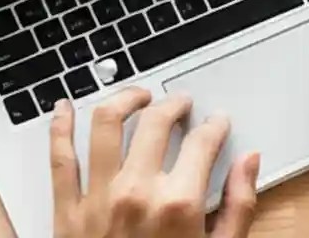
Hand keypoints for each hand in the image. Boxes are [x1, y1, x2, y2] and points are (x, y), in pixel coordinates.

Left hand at [49, 90, 259, 237]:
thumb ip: (239, 206)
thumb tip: (249, 162)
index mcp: (179, 204)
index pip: (203, 142)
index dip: (215, 126)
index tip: (217, 124)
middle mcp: (136, 192)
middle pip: (155, 122)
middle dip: (173, 104)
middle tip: (180, 103)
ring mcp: (97, 199)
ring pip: (104, 124)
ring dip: (122, 100)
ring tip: (136, 96)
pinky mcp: (66, 212)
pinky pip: (59, 158)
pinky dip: (59, 126)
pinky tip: (64, 108)